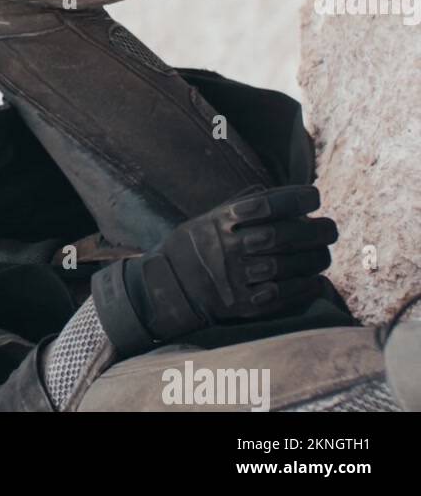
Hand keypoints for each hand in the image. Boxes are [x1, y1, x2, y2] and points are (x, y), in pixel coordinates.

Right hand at [92, 185, 339, 355]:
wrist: (165, 288)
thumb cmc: (192, 248)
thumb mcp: (207, 218)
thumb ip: (239, 205)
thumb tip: (274, 191)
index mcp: (222, 220)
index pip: (270, 204)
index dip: (299, 199)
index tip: (314, 198)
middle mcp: (229, 246)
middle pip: (286, 235)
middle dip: (317, 231)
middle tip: (330, 229)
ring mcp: (235, 276)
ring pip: (290, 265)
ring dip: (315, 259)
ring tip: (323, 255)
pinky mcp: (241, 304)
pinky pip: (284, 294)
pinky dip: (306, 286)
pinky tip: (315, 280)